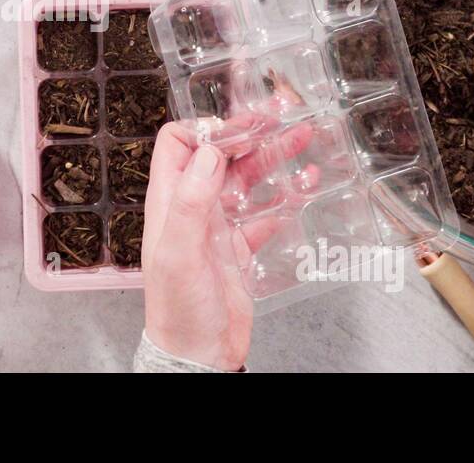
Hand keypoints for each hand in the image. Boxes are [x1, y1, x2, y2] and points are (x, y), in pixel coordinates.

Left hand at [142, 121, 313, 370]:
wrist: (198, 355)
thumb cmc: (178, 309)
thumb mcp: (177, 253)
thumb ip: (189, 202)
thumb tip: (204, 152)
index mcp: (168, 201)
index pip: (177, 144)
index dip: (205, 128)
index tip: (240, 125)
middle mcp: (191, 207)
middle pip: (219, 155)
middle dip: (249, 133)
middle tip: (282, 119)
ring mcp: (217, 226)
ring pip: (246, 179)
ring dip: (273, 158)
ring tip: (304, 140)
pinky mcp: (239, 247)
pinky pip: (264, 212)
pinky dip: (285, 196)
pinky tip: (305, 187)